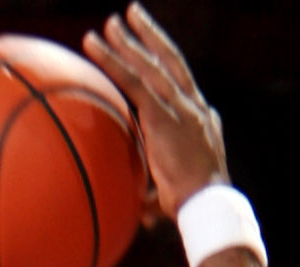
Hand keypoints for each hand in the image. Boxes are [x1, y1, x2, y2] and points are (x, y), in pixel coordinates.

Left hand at [81, 7, 228, 217]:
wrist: (207, 207)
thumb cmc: (193, 211)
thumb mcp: (175, 197)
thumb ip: (157, 195)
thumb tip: (142, 213)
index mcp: (201, 122)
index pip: (182, 86)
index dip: (167, 66)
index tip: (155, 52)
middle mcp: (194, 106)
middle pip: (169, 61)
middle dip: (150, 37)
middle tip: (131, 16)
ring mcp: (179, 106)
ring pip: (149, 64)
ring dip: (127, 42)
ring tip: (109, 24)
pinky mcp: (161, 112)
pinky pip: (131, 79)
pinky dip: (110, 60)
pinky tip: (92, 44)